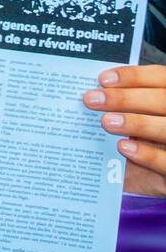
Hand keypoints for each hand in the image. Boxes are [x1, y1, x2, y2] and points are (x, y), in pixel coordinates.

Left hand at [84, 65, 165, 196]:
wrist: (151, 175)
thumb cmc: (144, 138)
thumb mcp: (138, 116)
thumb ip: (127, 103)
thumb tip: (95, 92)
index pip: (160, 77)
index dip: (134, 76)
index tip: (103, 79)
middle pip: (162, 100)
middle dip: (125, 98)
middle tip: (92, 100)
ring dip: (136, 123)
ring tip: (106, 122)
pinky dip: (146, 154)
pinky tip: (123, 147)